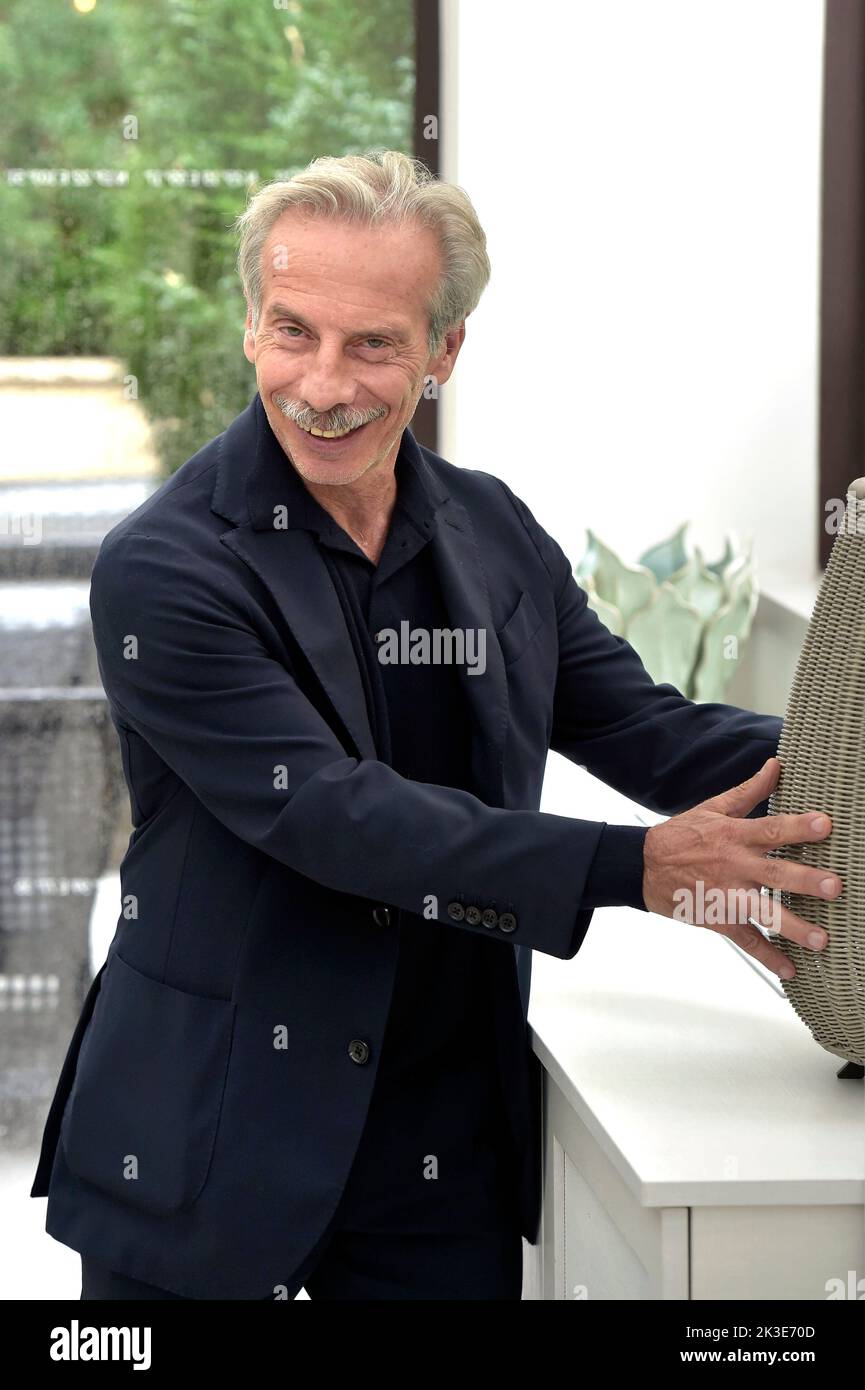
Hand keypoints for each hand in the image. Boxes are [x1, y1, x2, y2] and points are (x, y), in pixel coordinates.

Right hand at [641, 756, 840, 978]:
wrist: (641, 867)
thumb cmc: (681, 835)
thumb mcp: (713, 808)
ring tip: (821, 940)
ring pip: (763, 913)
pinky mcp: (718, 919)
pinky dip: (768, 956)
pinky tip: (792, 969)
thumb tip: (777, 765)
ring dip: (793, 927)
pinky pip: (746, 940)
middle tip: (834, 887)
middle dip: (805, 881)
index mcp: (734, 836)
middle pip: (774, 874)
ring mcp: (726, 896)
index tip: (826, 824)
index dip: (798, 826)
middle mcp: (734, 867)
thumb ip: (749, 791)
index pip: (771, 829)